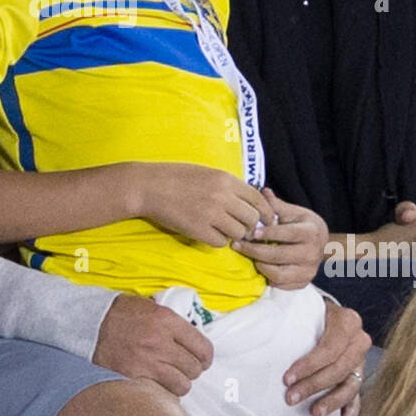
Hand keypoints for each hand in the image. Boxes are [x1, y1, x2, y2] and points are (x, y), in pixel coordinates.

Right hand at [93, 294, 214, 396]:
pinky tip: (156, 385)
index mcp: (166, 320)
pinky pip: (161, 394)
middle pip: (194, 368)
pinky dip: (162, 393)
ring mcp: (147, 362)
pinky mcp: (133, 377)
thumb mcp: (150, 307)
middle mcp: (160, 341)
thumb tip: (193, 338)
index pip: (203, 347)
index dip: (206, 357)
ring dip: (178, 383)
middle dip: (192, 370)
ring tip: (170, 377)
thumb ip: (172, 322)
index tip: (202, 360)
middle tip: (184, 368)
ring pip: (182, 385)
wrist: (88, 323)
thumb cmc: (121, 314)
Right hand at [136, 163, 271, 248]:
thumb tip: (247, 201)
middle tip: (242, 227)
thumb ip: (228, 185)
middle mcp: (222, 196)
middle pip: (252, 218)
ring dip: (233, 234)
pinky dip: (217, 240)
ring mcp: (211, 214)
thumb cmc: (176, 176)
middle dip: (249, 225)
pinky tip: (208, 233)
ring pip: (238, 232)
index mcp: (226, 179)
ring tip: (223, 230)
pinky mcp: (198, 229)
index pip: (258, 199)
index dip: (266, 212)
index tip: (266, 220)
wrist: (149, 186)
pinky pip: (220, 242)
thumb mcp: (207, 173)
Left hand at [229, 187, 326, 289]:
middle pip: (278, 255)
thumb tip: (262, 191)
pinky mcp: (303, 283)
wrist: (322, 243)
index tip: (250, 232)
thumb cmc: (303, 224)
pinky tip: (258, 265)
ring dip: (258, 264)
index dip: (267, 234)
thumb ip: (276, 205)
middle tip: (237, 244)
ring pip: (278, 274)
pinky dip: (267, 276)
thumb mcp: (294, 212)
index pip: (286, 234)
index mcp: (311, 232)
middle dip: (254, 250)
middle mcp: (312, 253)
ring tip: (247, 255)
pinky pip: (280, 285)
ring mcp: (308, 271)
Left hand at [282, 301, 369, 415]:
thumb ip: (289, 309)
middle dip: (314, 385)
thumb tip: (263, 317)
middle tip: (291, 398)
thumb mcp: (304, 306)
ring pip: (350, 386)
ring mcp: (361, 361)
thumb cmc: (309, 311)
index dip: (309, 365)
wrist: (326, 312)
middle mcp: (359, 341)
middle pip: (338, 369)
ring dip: (331, 402)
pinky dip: (351, 412)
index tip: (288, 378)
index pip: (329, 348)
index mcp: (348, 321)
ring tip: (314, 413)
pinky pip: (357, 397)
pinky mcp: (359, 376)